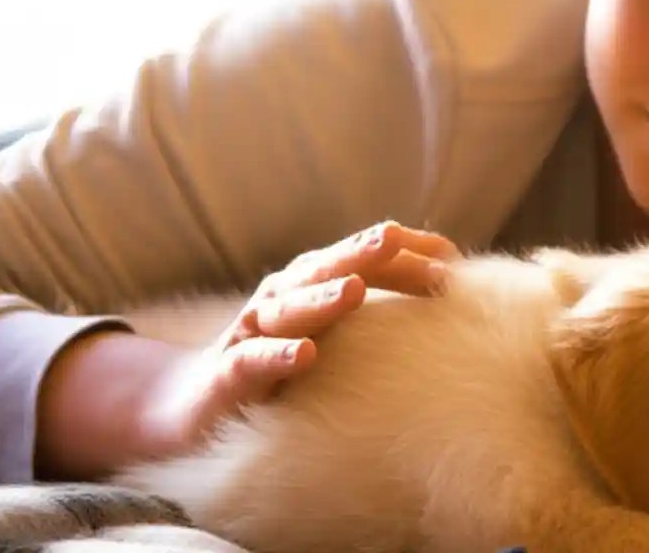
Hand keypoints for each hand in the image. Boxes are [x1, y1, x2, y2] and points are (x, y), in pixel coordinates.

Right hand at [139, 220, 459, 454]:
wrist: (196, 410)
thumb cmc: (278, 369)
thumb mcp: (331, 339)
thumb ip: (378, 318)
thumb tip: (451, 297)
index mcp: (311, 288)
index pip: (361, 263)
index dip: (403, 256)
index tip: (450, 256)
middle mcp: (280, 301)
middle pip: (322, 271)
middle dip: (359, 254)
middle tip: (393, 239)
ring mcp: (250, 337)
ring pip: (287, 310)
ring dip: (320, 298)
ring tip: (354, 290)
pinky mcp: (224, 378)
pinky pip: (250, 364)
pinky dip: (275, 356)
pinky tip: (304, 354)